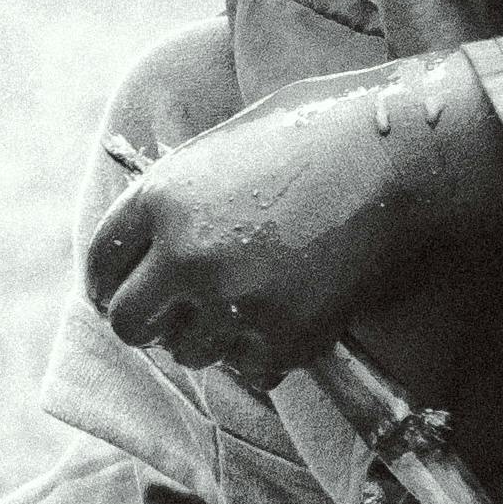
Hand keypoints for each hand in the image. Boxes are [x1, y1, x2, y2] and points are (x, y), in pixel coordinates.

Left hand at [84, 51, 502, 376]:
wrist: (402, 158)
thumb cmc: (319, 133)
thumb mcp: (225, 147)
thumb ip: (180, 197)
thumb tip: (153, 242)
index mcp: (161, 197)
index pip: (101, 263)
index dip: (106, 284)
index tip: (119, 296)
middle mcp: (184, 254)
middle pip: (128, 322)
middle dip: (150, 324)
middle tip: (177, 319)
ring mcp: (233, 300)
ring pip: (190, 353)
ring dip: (211, 339)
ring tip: (250, 306)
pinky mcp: (283, 337)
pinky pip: (250, 370)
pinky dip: (265, 355)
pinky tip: (290, 319)